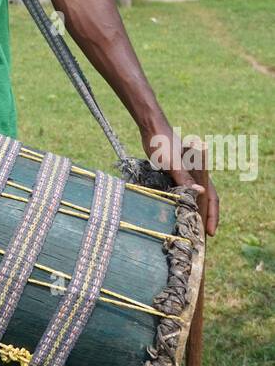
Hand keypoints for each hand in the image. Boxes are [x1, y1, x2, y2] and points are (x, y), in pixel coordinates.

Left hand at [141, 122, 218, 236]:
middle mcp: (195, 175)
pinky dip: (180, 204)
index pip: (212, 197)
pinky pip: (180, 192)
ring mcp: (184, 174)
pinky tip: (175, 214)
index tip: (211, 233)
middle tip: (202, 237)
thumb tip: (200, 194)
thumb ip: (184, 178)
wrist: (151, 128)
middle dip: (205, 218)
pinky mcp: (173, 174)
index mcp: (199, 172)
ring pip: (192, 197)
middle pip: (204, 200)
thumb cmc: (163, 143)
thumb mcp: (173, 163)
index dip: (213, 215)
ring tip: (190, 230)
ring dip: (193, 212)